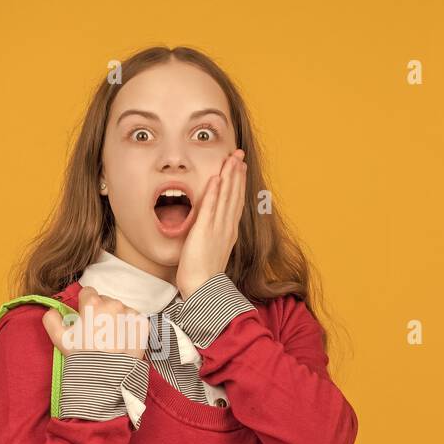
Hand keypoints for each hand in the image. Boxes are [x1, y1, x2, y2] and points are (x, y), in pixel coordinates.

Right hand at [42, 285, 148, 359]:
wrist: (108, 376)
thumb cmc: (83, 356)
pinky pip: (135, 319)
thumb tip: (52, 310)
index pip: (88, 292)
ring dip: (116, 318)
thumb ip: (51, 319)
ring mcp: (130, 313)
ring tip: (111, 338)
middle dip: (101, 312)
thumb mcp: (60, 339)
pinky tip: (123, 340)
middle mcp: (113, 304)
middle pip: (106, 301)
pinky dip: (129, 327)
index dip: (85, 305)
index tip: (85, 318)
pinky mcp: (142, 324)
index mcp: (93, 304)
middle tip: (98, 332)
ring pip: (121, 309)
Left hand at [175, 149, 246, 299]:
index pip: (235, 202)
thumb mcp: (211, 252)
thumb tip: (212, 231)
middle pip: (234, 195)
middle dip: (237, 173)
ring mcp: (217, 228)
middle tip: (239, 154)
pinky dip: (214, 192)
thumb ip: (213, 237)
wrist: (203, 289)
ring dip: (229, 176)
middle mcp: (226, 227)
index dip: (238, 183)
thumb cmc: (203, 275)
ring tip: (232, 159)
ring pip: (226, 197)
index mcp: (228, 232)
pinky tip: (216, 177)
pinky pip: (210, 207)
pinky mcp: (205, 231)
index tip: (240, 168)